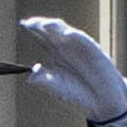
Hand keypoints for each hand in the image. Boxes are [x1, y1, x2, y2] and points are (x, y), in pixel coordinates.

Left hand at [12, 16, 126, 126]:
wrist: (102, 102)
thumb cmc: (79, 93)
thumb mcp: (56, 88)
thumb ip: (43, 81)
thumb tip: (32, 71)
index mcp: (55, 54)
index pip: (42, 37)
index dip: (32, 30)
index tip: (23, 25)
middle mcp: (67, 47)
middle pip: (51, 31)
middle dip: (40, 24)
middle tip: (29, 23)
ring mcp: (80, 48)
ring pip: (66, 31)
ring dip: (56, 26)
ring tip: (44, 25)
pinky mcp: (95, 52)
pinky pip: (85, 41)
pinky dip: (77, 36)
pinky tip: (67, 34)